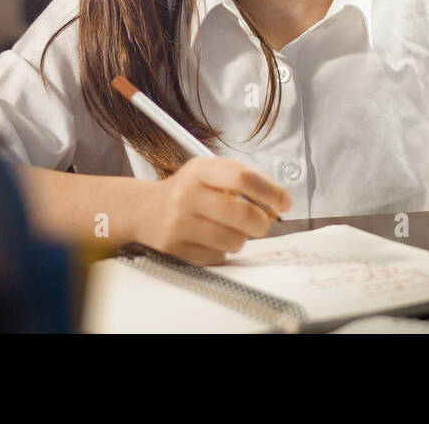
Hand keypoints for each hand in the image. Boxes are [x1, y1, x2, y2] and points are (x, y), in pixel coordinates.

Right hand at [139, 157, 292, 264]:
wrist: (144, 212)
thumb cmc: (189, 192)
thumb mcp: (212, 174)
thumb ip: (247, 181)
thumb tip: (282, 202)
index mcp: (200, 170)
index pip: (243, 177)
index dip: (271, 191)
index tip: (285, 202)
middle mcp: (186, 195)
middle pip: (243, 213)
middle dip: (262, 223)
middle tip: (262, 224)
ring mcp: (179, 225)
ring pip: (233, 241)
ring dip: (240, 239)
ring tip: (228, 231)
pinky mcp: (175, 251)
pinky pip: (216, 258)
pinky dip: (221, 252)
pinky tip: (209, 241)